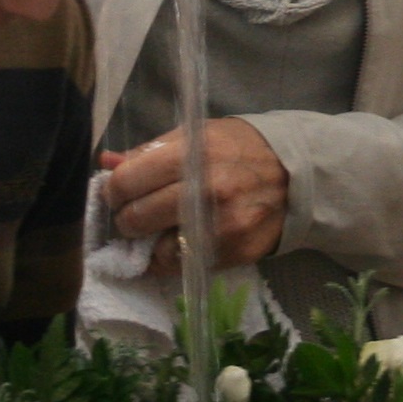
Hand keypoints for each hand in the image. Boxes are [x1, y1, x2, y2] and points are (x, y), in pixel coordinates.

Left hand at [102, 120, 290, 269]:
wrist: (295, 174)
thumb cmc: (238, 149)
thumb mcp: (196, 136)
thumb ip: (150, 151)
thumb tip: (106, 164)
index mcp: (194, 154)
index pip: (128, 182)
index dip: (114, 191)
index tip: (118, 193)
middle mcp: (207, 190)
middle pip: (136, 219)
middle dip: (126, 219)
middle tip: (134, 213)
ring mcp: (221, 226)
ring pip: (154, 250)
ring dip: (147, 242)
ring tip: (158, 229)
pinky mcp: (231, 252)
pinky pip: (181, 265)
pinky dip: (170, 257)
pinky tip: (176, 242)